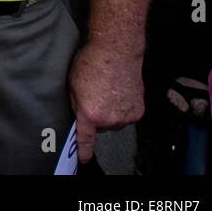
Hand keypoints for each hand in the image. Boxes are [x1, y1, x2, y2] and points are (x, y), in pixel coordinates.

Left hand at [68, 41, 144, 163]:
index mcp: (90, 114)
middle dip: (96, 116)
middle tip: (95, 95)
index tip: (83, 159)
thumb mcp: (72, 85)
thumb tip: (78, 117)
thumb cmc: (92, 63)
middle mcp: (110, 119)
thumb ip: (75, 106)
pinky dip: (123, 108)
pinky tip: (119, 92)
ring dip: (111, 112)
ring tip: (107, 91)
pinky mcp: (139, 111)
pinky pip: (127, 116)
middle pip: (100, 126)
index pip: (85, 139)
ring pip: (114, 122)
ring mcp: (126, 116)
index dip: (84, 151)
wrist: (117, 51)